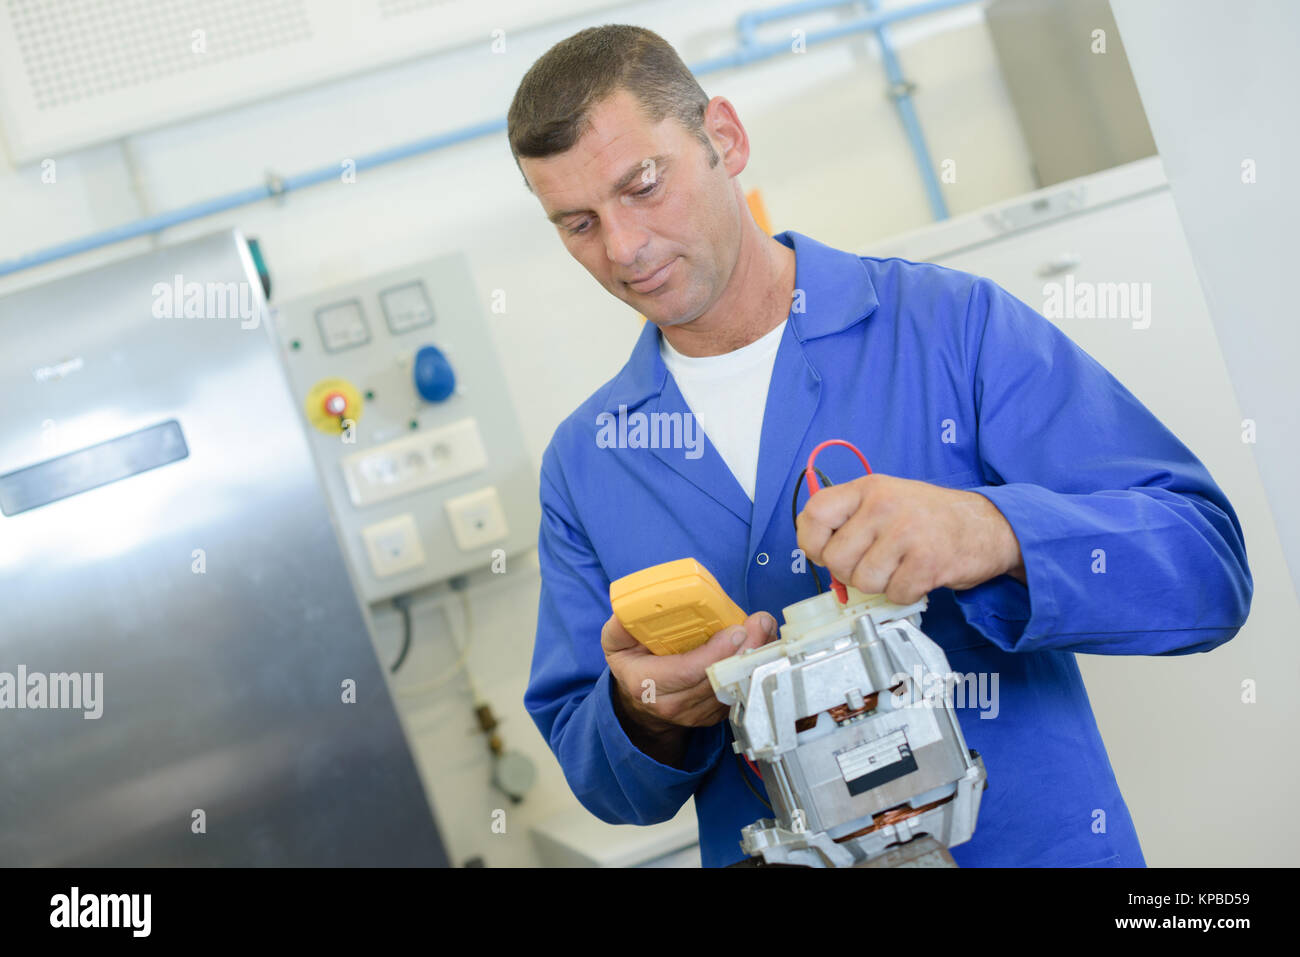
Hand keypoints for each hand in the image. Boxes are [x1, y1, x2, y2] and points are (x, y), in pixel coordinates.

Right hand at [601, 611, 778, 745]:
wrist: (639, 701)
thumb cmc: (632, 664)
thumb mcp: (615, 642)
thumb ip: (622, 624)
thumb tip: (634, 607)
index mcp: (647, 683)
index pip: (687, 671)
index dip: (714, 652)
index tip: (735, 630)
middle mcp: (673, 704)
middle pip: (717, 679)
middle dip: (744, 650)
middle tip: (760, 623)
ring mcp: (695, 713)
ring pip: (733, 687)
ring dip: (754, 658)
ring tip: (765, 628)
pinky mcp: (713, 715)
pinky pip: (738, 693)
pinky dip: (752, 669)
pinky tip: (762, 645)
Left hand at [796, 473, 1024, 605]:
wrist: (988, 525)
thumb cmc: (930, 518)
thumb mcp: (886, 500)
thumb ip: (850, 520)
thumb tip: (817, 553)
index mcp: (868, 488)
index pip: (814, 514)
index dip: (812, 542)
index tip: (824, 552)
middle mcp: (884, 506)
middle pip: (836, 559)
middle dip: (849, 573)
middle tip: (874, 564)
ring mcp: (907, 533)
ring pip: (863, 582)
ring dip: (880, 585)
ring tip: (899, 567)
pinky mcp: (928, 562)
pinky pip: (895, 594)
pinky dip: (905, 593)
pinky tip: (917, 576)